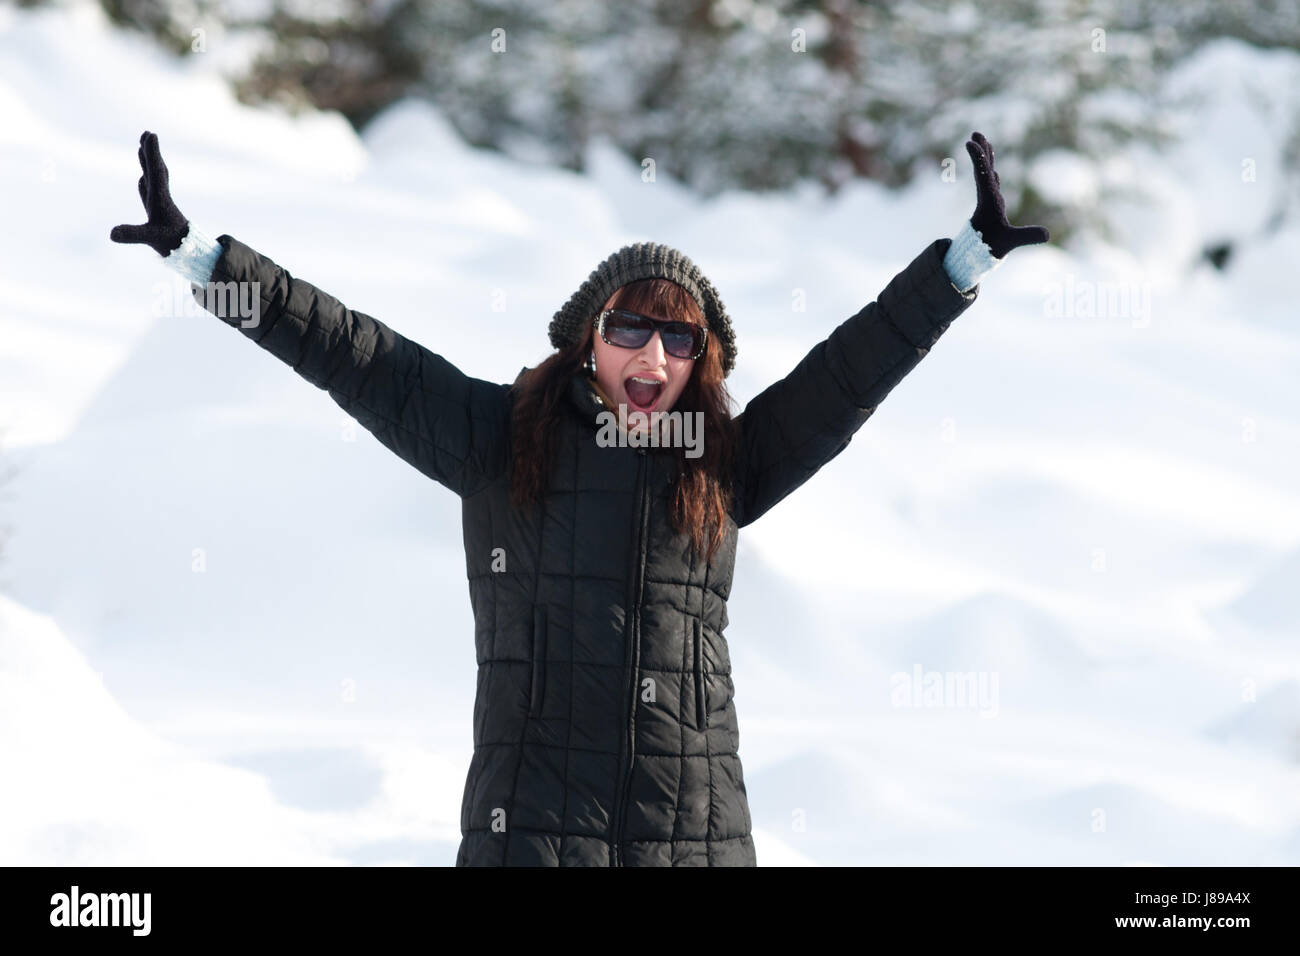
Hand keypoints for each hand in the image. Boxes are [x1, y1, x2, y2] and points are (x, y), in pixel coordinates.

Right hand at [110, 131, 189, 256]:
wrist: (189, 254)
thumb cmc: (172, 244)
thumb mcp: (150, 238)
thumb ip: (132, 234)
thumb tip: (111, 233)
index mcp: (160, 199)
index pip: (156, 172)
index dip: (152, 154)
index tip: (150, 135)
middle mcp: (161, 198)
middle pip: (155, 170)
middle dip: (150, 152)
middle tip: (147, 133)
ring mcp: (159, 205)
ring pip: (152, 179)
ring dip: (147, 163)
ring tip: (141, 148)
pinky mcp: (157, 213)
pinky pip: (150, 193)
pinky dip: (145, 183)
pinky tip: (142, 179)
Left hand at [965, 131, 1048, 258]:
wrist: (974, 257)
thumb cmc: (989, 247)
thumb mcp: (1010, 241)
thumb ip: (1027, 236)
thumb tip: (1047, 234)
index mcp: (989, 201)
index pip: (983, 176)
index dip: (978, 159)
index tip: (969, 143)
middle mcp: (986, 198)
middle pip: (983, 170)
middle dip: (981, 151)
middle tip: (975, 133)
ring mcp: (988, 201)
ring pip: (986, 175)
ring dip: (985, 158)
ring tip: (982, 141)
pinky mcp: (991, 207)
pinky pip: (990, 186)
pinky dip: (990, 175)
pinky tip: (992, 171)